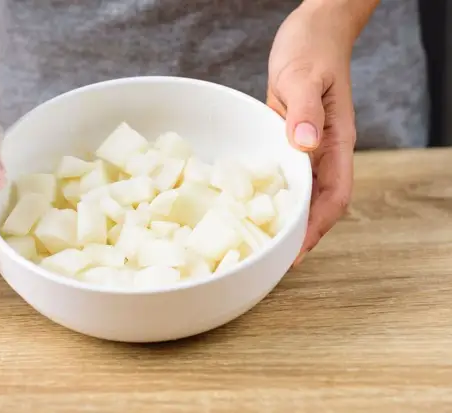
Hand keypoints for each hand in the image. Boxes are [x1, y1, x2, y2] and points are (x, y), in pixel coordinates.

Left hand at [266, 1, 356, 264]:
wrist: (313, 30)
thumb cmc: (311, 48)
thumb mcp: (304, 77)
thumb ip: (306, 112)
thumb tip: (305, 147)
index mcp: (335, 142)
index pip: (334, 196)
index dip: (317, 229)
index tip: (295, 254)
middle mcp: (323, 151)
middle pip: (320, 205)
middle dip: (301, 235)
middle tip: (272, 261)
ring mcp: (306, 147)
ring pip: (302, 194)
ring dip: (287, 219)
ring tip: (263, 244)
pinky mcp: (288, 139)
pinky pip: (284, 175)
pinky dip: (274, 195)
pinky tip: (253, 206)